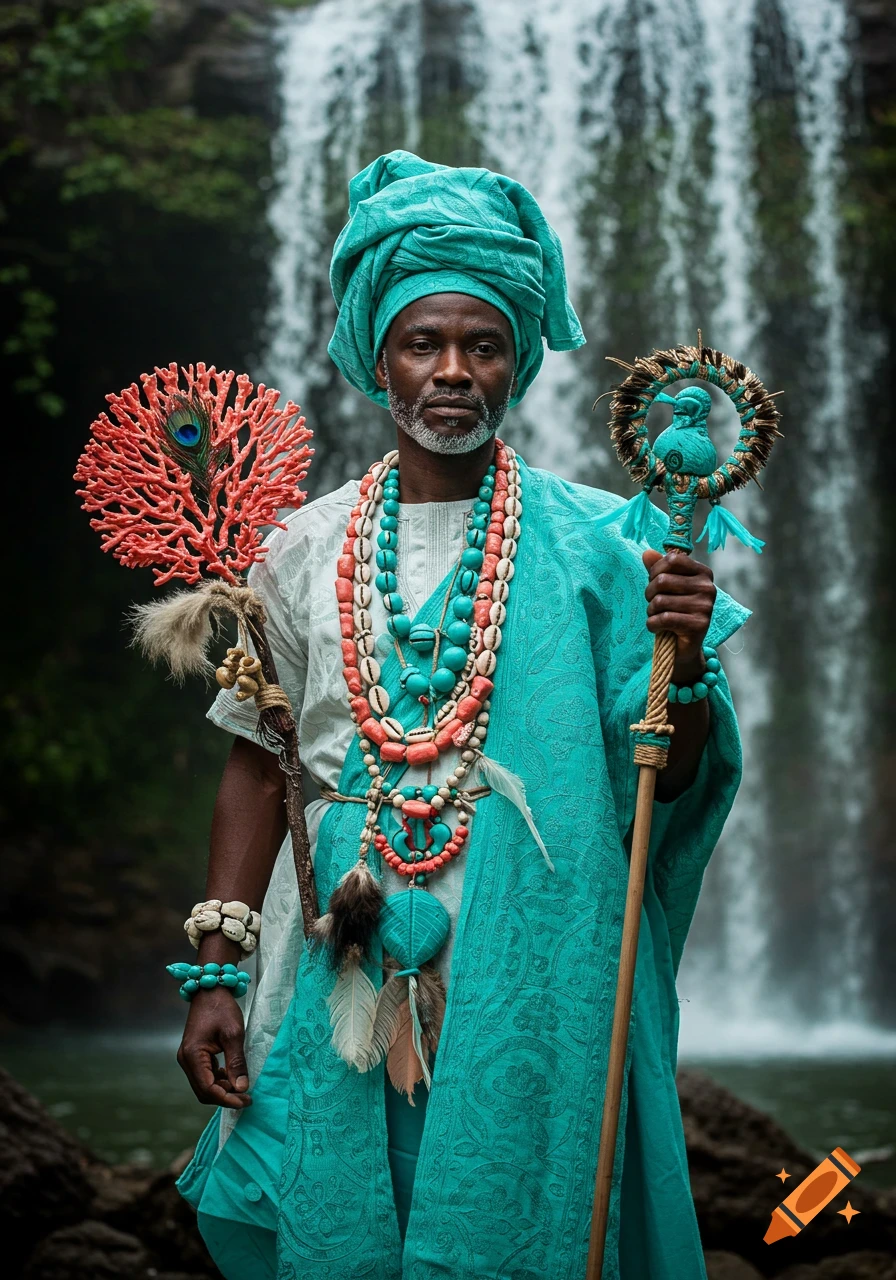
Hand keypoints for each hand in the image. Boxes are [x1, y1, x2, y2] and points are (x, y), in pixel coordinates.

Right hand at [177, 988, 251, 1108]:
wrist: (211, 989)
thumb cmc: (222, 1008)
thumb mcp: (234, 1034)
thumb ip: (237, 1063)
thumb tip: (242, 1088)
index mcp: (192, 1056)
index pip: (208, 1089)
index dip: (227, 1099)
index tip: (246, 1100)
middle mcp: (185, 1060)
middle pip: (203, 1092)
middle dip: (225, 1097)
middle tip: (247, 1097)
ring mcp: (187, 1058)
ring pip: (204, 1086)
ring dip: (222, 1089)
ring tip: (242, 1086)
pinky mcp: (193, 1055)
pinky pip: (204, 1076)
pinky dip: (218, 1080)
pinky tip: (232, 1075)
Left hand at [642, 548, 715, 682]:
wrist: (683, 646)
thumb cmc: (674, 611)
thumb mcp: (666, 587)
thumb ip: (658, 569)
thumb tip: (647, 552)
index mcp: (703, 573)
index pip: (672, 559)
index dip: (656, 570)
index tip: (654, 582)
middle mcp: (708, 588)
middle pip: (662, 580)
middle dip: (649, 593)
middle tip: (653, 603)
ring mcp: (705, 607)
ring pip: (660, 601)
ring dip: (651, 611)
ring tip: (656, 616)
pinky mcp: (699, 625)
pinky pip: (663, 619)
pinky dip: (652, 624)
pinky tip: (657, 628)